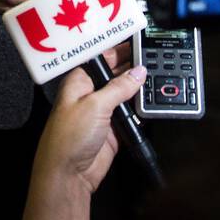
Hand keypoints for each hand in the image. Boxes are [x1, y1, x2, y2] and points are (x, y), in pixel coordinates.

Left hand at [33, 60, 146, 194]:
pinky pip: (129, 115)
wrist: (68, 175)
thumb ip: (119, 88)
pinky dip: (138, 111)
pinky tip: (148, 103)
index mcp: (79, 82)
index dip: (118, 50)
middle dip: (131, 68)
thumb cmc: (67, 139)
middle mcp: (89, 95)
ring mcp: (101, 113)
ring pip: (124, 95)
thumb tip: (137, 73)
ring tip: (152, 79)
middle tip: (149, 59)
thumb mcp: (95, 105)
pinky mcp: (111, 130)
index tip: (136, 43)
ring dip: (136, 90)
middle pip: (114, 75)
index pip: (101, 59)